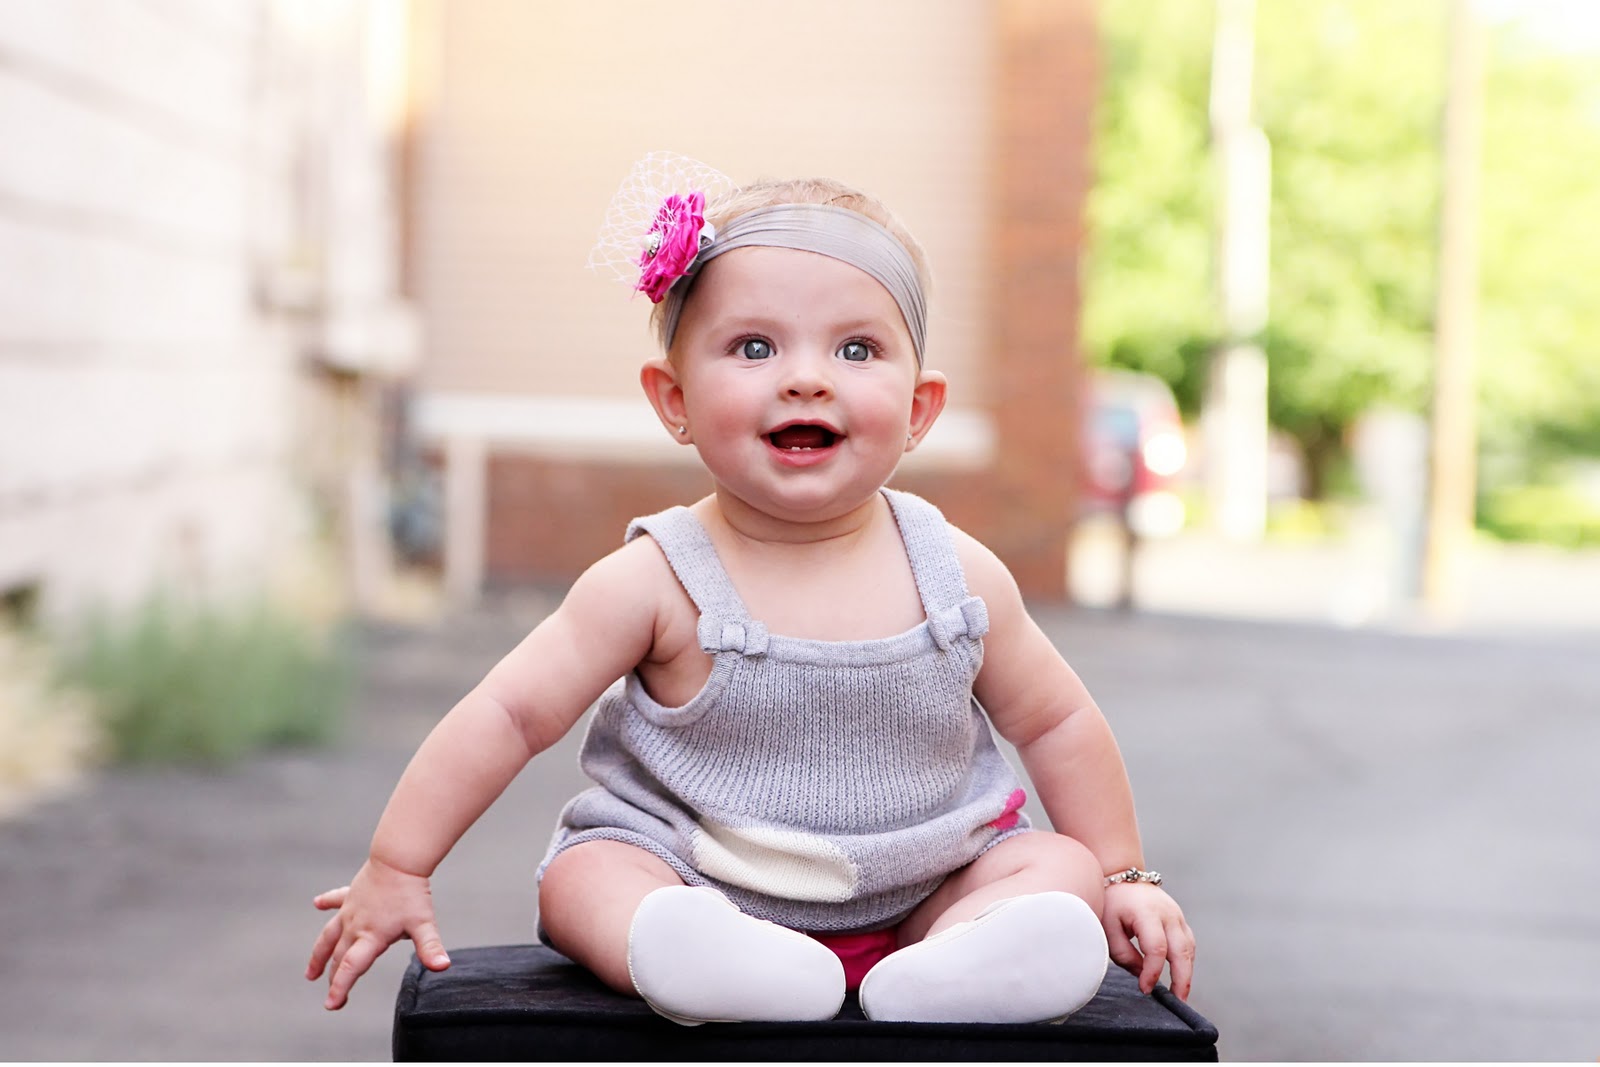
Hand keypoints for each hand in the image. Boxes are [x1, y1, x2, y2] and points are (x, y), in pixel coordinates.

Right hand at [305, 857, 450, 1009]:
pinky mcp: (351, 893)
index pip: (351, 968)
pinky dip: (326, 902)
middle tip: (332, 1000)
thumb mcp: (424, 923)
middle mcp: (355, 926)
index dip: (340, 987)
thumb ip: (430, 947)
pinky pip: (335, 900)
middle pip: (339, 958)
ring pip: (329, 936)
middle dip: (334, 980)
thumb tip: (442, 966)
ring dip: (319, 955)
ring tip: (310, 973)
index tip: (331, 1004)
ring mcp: (350, 910)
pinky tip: (317, 903)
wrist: (399, 859)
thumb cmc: (411, 892)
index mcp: (371, 937)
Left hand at [1102, 883, 1193, 999]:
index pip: (1157, 948)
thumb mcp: (1108, 928)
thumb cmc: (1111, 903)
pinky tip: (1180, 978)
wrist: (1122, 876)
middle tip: (1179, 1002)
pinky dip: (1185, 961)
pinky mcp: (1179, 920)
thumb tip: (1142, 975)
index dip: (1153, 972)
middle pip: (1182, 949)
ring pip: (1189, 948)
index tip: (1145, 989)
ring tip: (1180, 996)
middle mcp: (1168, 913)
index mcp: (1147, 912)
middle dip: (1182, 978)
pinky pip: (1188, 943)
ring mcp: (1177, 915)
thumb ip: (1124, 954)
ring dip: (1187, 972)